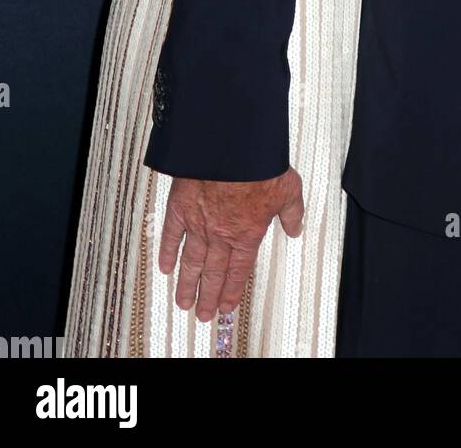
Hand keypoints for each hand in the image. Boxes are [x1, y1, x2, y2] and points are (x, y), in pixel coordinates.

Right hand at [157, 167, 303, 320]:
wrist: (231, 146)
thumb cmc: (257, 164)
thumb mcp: (288, 189)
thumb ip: (291, 212)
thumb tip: (295, 227)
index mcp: (247, 232)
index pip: (239, 270)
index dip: (232, 290)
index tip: (225, 306)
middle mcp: (221, 234)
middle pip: (212, 273)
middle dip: (207, 296)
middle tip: (202, 314)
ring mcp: (198, 223)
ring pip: (191, 262)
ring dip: (186, 284)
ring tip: (183, 301)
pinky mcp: (180, 207)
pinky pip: (171, 235)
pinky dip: (166, 252)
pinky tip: (164, 266)